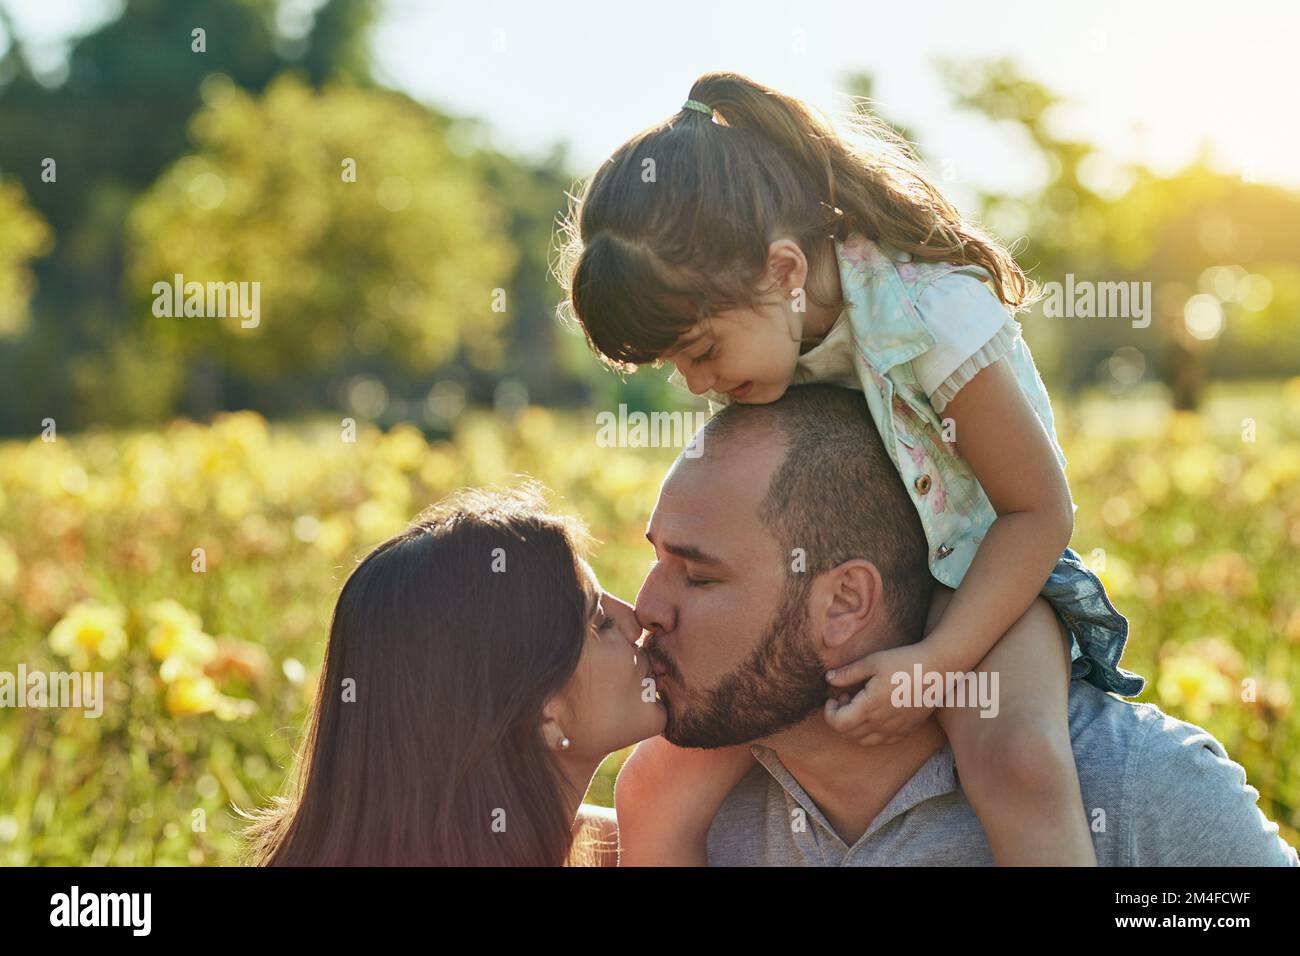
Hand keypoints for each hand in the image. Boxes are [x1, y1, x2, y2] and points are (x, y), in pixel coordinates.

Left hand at [823, 643, 937, 744]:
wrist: (936, 669)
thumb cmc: (903, 662)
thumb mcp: (872, 662)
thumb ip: (848, 673)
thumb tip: (828, 679)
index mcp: (870, 706)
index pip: (839, 724)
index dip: (830, 713)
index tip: (833, 698)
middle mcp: (882, 723)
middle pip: (849, 734)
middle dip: (840, 718)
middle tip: (845, 698)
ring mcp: (896, 729)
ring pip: (865, 741)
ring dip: (855, 727)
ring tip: (859, 705)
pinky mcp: (907, 729)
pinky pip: (883, 741)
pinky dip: (872, 732)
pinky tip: (876, 713)